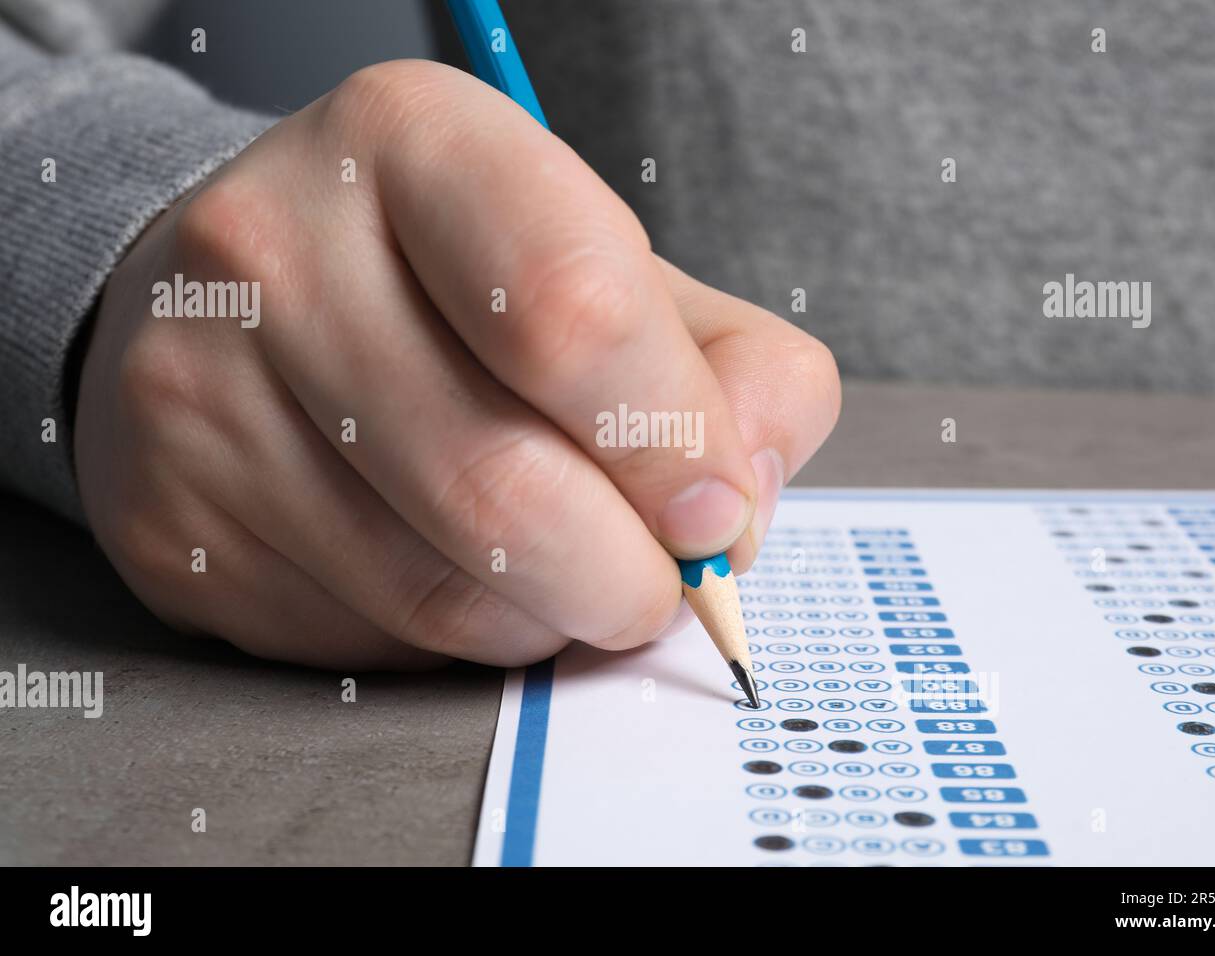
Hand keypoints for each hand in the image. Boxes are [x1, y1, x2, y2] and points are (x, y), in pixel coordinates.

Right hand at [74, 60, 840, 668]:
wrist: (247, 304)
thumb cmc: (462, 288)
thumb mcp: (619, 270)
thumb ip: (733, 369)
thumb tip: (738, 507)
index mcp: (415, 143)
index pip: (576, 311)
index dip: (674, 442)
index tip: (717, 511)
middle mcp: (278, 251)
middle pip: (500, 483)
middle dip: (623, 575)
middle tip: (656, 581)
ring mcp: (204, 393)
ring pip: (437, 589)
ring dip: (548, 619)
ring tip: (566, 576)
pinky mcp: (179, 522)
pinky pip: (368, 641)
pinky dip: (458, 641)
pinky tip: (463, 576)